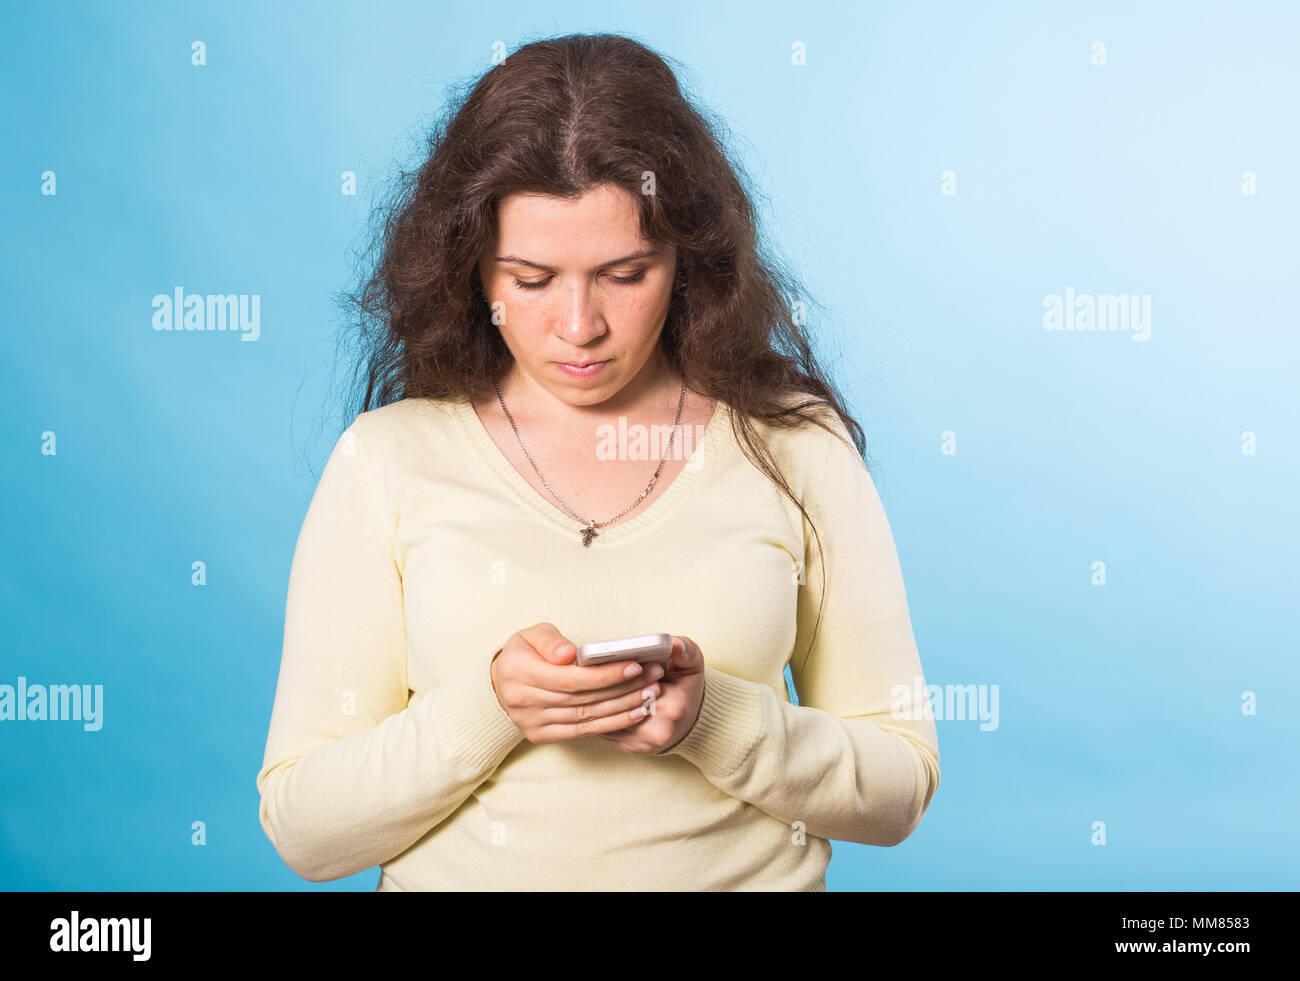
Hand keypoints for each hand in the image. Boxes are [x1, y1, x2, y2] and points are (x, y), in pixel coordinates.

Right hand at [490, 622, 667, 744]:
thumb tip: (569, 655)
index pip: (571, 679)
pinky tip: (636, 713)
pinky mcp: (542, 736)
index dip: (605, 675)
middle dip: (622, 688)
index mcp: (520, 672)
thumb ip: (550, 641)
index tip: (635, 665)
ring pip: (586, 717)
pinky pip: (583, 731)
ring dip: (623, 707)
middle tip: (653, 676)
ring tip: (651, 694)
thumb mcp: (531, 635)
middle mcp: (524, 701)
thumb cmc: (524, 653)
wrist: (501, 684)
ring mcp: (532, 723)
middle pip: (583, 698)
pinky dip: (612, 723)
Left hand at [599, 636, 704, 755]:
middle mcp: (658, 731)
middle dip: (609, 683)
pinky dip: (599, 710)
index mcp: (674, 708)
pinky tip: (595, 695)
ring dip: (598, 697)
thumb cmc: (686, 688)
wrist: (688, 721)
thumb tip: (671, 643)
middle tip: (601, 666)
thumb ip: (684, 649)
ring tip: (594, 679)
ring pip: (609, 714)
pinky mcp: (629, 748)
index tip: (621, 659)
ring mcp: (642, 743)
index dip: (626, 670)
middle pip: (620, 701)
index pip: (638, 685)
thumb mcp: (691, 664)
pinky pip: (605, 726)